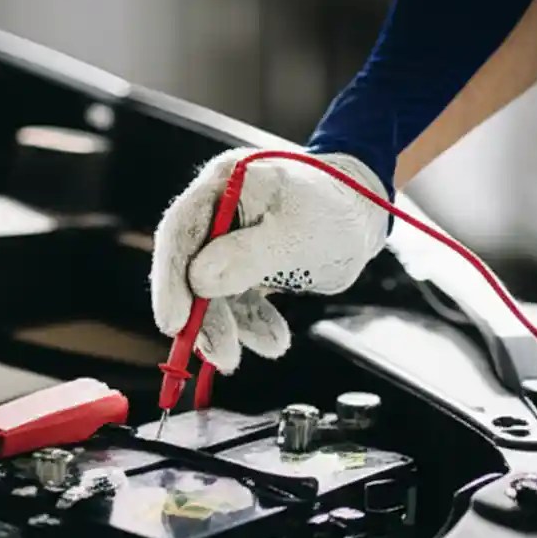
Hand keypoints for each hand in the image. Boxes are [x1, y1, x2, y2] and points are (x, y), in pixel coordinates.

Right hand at [149, 148, 388, 372]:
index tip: (174, 322)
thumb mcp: (298, 235)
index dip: (171, 278)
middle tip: (221, 353)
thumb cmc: (337, 212)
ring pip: (212, 291)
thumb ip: (248, 255)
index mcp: (224, 184)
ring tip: (255, 351)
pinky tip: (273, 340)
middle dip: (203, 316)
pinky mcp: (242, 264)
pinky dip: (252, 323)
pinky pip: (237, 300)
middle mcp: (217, 209)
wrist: (365, 216)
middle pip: (190, 265)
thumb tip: (198, 278)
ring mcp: (228, 239)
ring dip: (231, 327)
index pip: (181, 231)